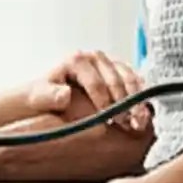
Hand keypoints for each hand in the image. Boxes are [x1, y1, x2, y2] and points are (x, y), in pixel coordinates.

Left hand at [28, 51, 151, 133]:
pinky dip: (141, 98)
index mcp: (77, 60)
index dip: (104, 103)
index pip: (96, 83)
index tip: (108, 121)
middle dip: (123, 104)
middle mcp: (95, 57)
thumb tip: (65, 95)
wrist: (47, 95)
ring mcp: (109, 63)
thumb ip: (49, 96)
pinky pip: (136, 81)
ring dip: (137, 102)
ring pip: (130, 79)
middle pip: (116, 80)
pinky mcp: (120, 71)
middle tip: (127, 124)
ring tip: (138, 123)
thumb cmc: (44, 96)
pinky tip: (142, 115)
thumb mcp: (39, 96)